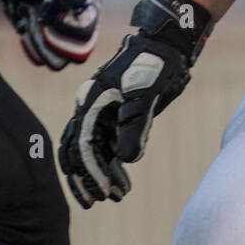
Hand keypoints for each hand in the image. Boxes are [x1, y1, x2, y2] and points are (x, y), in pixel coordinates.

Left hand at [0, 0, 101, 70]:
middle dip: (51, 40)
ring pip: (58, 61)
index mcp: (91, 2)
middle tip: (35, 19)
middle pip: (77, 54)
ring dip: (38, 43)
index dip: (65, 27)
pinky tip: (26, 25)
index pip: (86, 30)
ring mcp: (67, 37)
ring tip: (29, 17)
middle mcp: (84, 24)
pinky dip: (31, 46)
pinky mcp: (50, 46)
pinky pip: (42, 60)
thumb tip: (70, 2)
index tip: (44, 13)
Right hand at [58, 0, 211, 209]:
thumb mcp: (146, 93)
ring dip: (100, 174)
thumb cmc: (154, 63)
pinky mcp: (117, 116)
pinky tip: (122, 180)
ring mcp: (103, 113)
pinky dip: (111, 164)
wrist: (167, 43)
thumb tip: (126, 158)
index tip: (104, 192)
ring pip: (92, 151)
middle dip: (85, 178)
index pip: (83, 145)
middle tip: (97, 201)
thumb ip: (135, 124)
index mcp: (92, 101)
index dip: (91, 171)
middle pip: (77, 150)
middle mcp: (92, 109)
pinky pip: (106, 145)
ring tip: (116, 195)